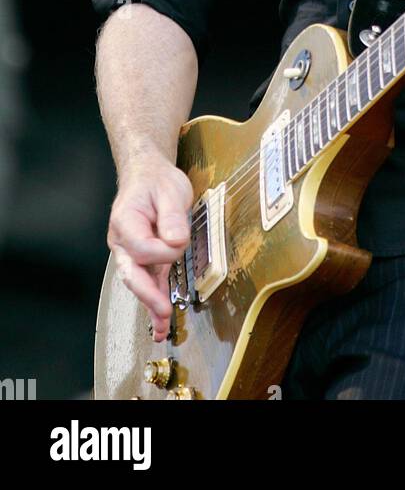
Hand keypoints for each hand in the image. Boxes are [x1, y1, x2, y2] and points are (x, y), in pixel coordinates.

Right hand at [107, 152, 193, 342]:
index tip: (179, 240)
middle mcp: (124, 242)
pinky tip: (160, 323)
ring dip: (151, 305)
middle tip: (163, 311)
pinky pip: (149, 282)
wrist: (148, 175)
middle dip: (147, 294)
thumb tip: (175, 241)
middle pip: (132, 273)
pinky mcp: (146, 259)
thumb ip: (172, 216)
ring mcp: (132, 253)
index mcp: (125, 222)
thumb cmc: (156, 181)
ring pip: (139, 283)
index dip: (162, 251)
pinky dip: (154, 301)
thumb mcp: (169, 190)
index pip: (141, 248)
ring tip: (161, 329)